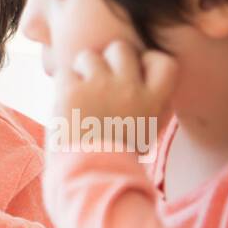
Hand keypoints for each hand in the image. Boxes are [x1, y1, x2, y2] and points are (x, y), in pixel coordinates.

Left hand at [51, 39, 178, 154]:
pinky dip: (63, 85)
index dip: (149, 61)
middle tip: (101, 83)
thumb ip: (147, 101)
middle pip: (121, 48)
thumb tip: (137, 72)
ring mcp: (101, 87)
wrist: (92, 178)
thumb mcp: (146, 130)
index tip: (137, 72)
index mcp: (152, 101)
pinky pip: (65, 72)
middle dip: (109, 60)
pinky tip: (66, 103)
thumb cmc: (117, 157)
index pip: (164, 62)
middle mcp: (130, 89)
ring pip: (89, 56)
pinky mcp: (72, 91)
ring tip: (81, 95)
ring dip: (83, 71)